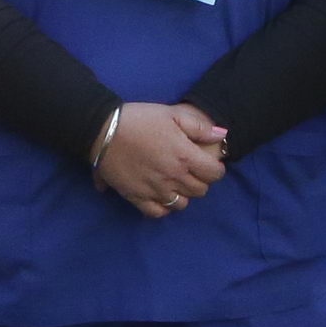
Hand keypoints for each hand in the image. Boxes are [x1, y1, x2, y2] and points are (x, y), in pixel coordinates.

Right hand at [93, 101, 231, 218]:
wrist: (103, 130)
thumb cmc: (139, 119)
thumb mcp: (172, 113)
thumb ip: (199, 126)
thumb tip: (221, 135)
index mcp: (185, 156)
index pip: (215, 174)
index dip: (215, 168)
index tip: (208, 163)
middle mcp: (173, 177)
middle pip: (200, 190)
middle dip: (200, 180)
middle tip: (191, 171)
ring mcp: (155, 190)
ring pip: (182, 204)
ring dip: (183, 194)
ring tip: (175, 183)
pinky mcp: (137, 197)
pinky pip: (158, 213)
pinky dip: (163, 207)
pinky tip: (160, 196)